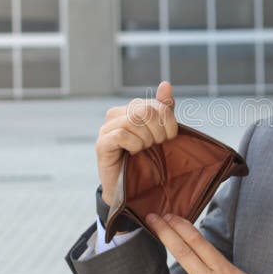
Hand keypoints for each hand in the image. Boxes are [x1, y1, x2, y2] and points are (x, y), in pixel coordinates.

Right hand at [95, 81, 177, 206]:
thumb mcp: (160, 133)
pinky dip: (134, 145)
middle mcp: (116, 115)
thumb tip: (165, 84)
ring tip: (143, 150)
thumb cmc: (146, 160)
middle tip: (155, 145)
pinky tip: (132, 153)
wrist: (130, 189)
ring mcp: (106, 128)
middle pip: (145, 111)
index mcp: (132, 109)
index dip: (168, 121)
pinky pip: (122, 134)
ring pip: (134, 121)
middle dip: (158, 131)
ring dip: (146, 140)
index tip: (170, 137)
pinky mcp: (102, 143)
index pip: (155, 104)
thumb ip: (163, 109)